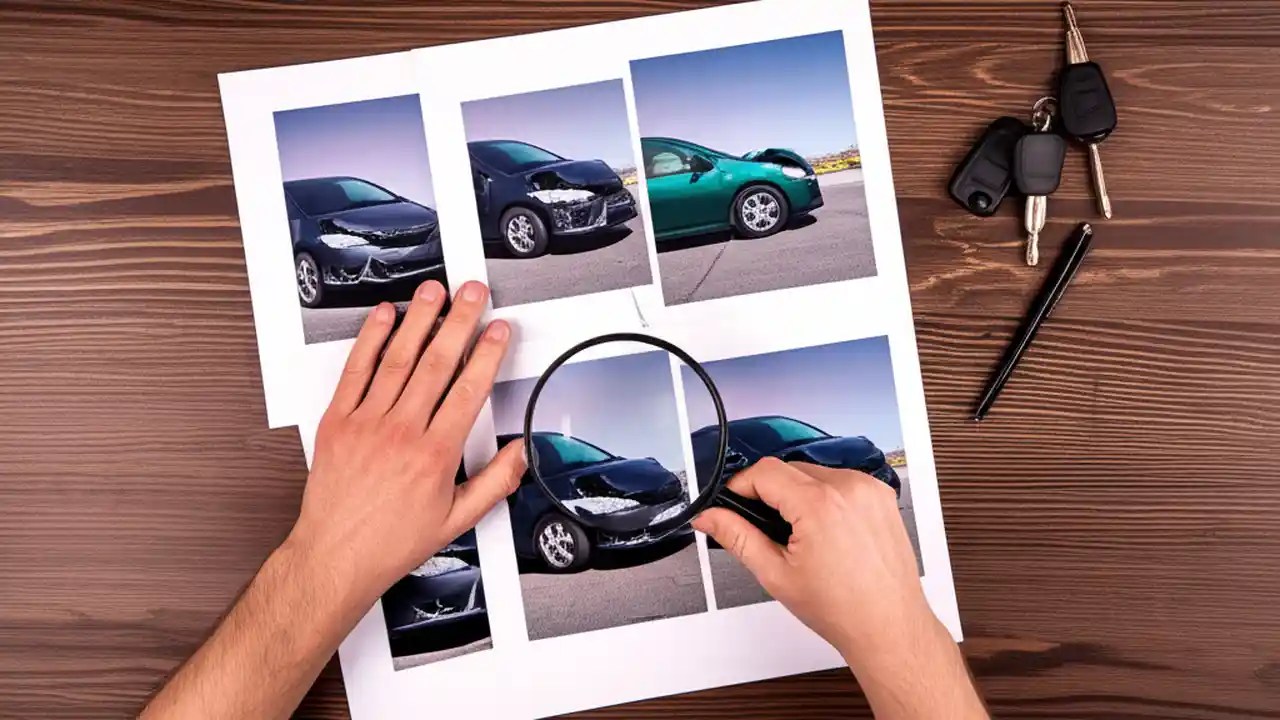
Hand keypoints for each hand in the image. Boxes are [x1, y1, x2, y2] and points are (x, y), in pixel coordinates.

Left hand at [288, 279, 525, 600]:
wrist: (335, 556)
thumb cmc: (390, 542)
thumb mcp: (456, 520)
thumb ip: (495, 482)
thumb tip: (520, 453)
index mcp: (434, 455)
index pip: (468, 390)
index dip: (487, 354)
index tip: (498, 331)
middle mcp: (400, 432)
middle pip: (437, 363)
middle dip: (459, 321)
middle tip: (472, 293)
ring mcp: (366, 423)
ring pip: (398, 359)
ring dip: (419, 320)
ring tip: (434, 291)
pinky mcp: (337, 421)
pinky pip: (356, 370)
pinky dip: (370, 339)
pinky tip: (384, 317)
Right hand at [692, 459, 943, 671]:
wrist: (888, 626)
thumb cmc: (844, 609)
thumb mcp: (776, 575)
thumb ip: (738, 538)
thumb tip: (711, 518)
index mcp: (820, 505)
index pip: (765, 471)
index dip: (741, 485)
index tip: (733, 501)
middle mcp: (849, 489)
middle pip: (789, 468)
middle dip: (770, 493)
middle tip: (766, 527)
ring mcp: (869, 490)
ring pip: (815, 473)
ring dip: (799, 493)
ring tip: (800, 534)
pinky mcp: (882, 496)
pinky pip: (842, 481)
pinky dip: (827, 497)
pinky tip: (826, 530)